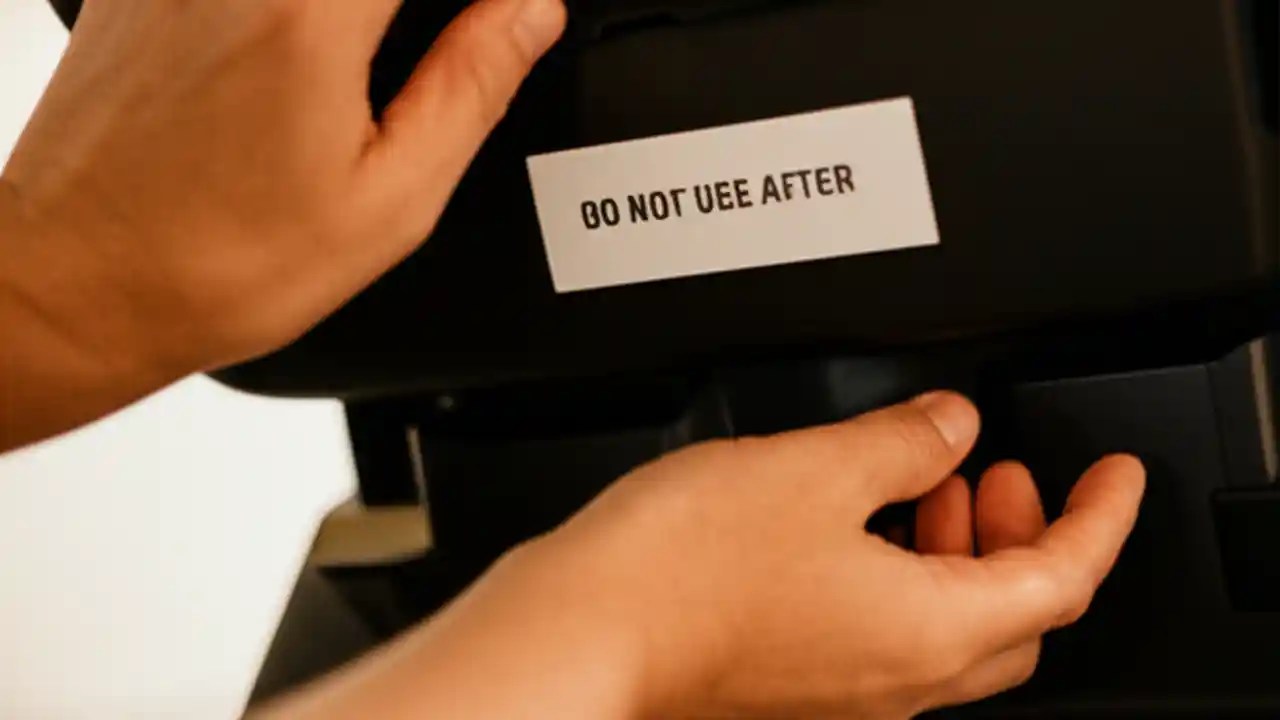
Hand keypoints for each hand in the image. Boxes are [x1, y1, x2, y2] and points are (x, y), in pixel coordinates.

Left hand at [1, 0, 563, 374]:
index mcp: (312, 12)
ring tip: (361, 73)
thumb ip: (473, 86)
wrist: (82, 284)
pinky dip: (299, 15)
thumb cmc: (220, 264)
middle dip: (415, 15)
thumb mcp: (389, 200)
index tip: (498, 21)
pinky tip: (297, 65)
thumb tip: (530, 13)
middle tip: (445, 46)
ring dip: (357, 20)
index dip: (477, 1)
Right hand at [508, 392, 1144, 718]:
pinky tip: (860, 521)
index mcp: (927, 629)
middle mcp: (895, 680)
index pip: (1064, 577)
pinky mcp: (796, 683)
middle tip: (1010, 475)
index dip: (1103, 517)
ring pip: (949, 628)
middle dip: (1029, 538)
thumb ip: (903, 441)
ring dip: (963, 554)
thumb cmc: (682, 569)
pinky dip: (904, 576)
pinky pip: (886, 635)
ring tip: (932, 484)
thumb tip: (948, 425)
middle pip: (1014, 617)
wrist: (583, 628)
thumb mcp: (817, 467)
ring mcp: (844, 692)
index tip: (1117, 477)